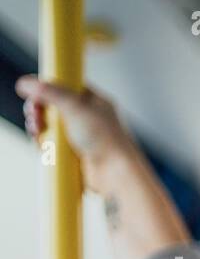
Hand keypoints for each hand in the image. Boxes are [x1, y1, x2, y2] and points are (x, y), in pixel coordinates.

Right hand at [15, 76, 139, 192]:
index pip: (66, 87)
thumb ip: (48, 92)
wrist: (115, 174)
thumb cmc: (104, 139)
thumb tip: (24, 83)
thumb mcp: (74, 106)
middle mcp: (88, 119)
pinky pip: (52, 146)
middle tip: (34, 114)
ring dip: (37, 126)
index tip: (36, 94)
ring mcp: (81, 138)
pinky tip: (40, 144)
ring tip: (35, 129)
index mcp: (95, 102)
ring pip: (50, 127)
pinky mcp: (74, 155)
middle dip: (38, 109)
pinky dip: (42, 143)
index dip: (48, 89)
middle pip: (53, 107)